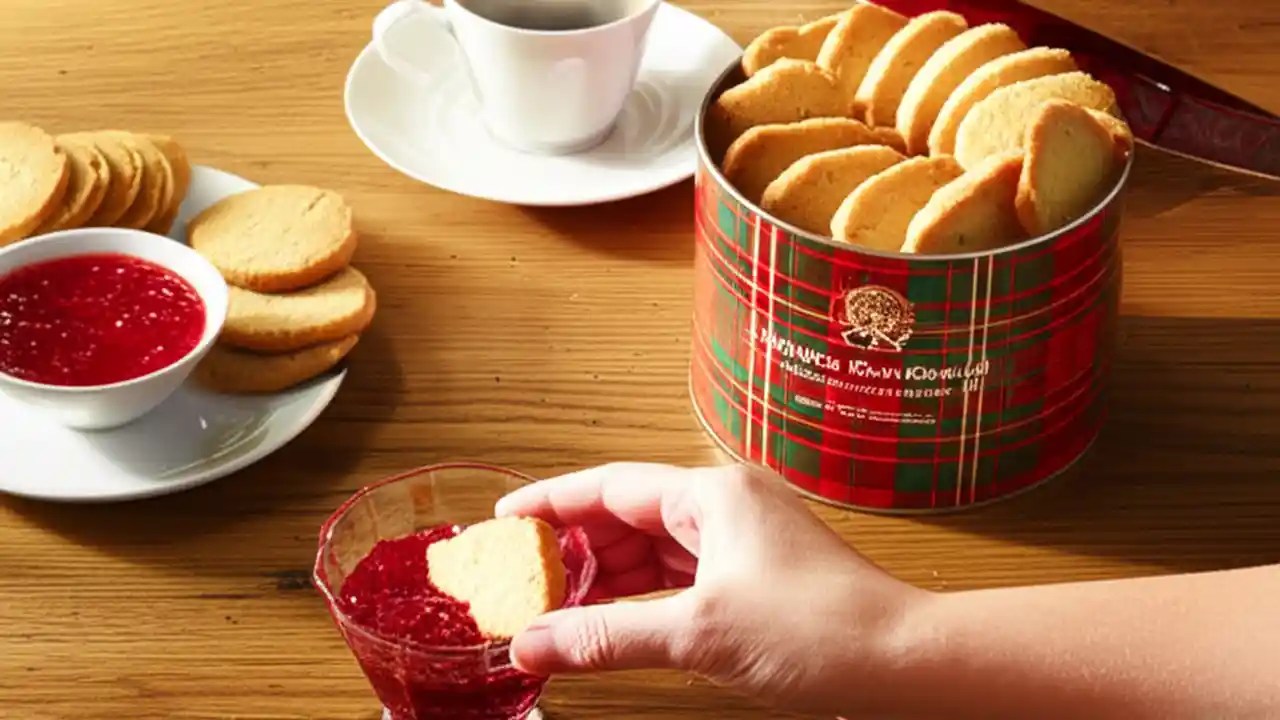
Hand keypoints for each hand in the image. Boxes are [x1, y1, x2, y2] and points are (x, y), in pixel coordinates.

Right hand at [494, 462, 928, 715]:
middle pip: (627, 516)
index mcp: (713, 493)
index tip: (505, 520)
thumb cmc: (824, 628)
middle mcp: (727, 505)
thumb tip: (536, 643)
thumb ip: (608, 636)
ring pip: (653, 550)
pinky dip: (642, 597)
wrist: (904, 662)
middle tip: (522, 579)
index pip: (610, 485)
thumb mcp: (698, 633)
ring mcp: (743, 540)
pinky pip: (679, 576)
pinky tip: (612, 620)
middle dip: (574, 550)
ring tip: (555, 606)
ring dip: (606, 578)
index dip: (551, 502)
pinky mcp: (753, 576)